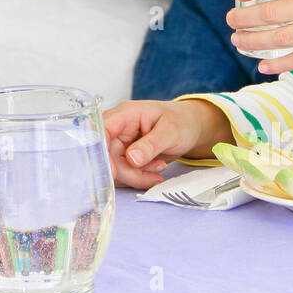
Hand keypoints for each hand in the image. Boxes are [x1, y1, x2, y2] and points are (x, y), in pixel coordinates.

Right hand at [103, 99, 230, 188]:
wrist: (191, 127)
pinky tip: (156, 172)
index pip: (102, 130)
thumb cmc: (182, 121)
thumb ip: (151, 144)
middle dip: (129, 171)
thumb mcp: (171, 131)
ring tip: (160, 169)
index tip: (112, 171)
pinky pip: (125, 173)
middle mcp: (119, 129)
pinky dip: (140, 177)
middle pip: (108, 155)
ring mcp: (121, 143)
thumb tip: (132, 158)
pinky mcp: (126, 156)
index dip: (101, 151)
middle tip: (153, 176)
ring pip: (116, 167)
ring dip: (137, 176)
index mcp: (125, 114)